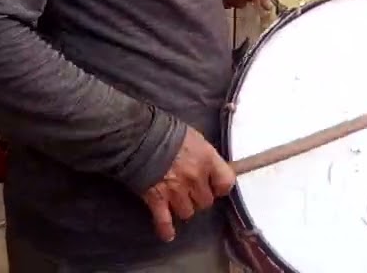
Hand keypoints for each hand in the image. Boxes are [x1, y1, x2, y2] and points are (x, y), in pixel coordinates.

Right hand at [142, 127, 235, 241]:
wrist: (140, 136)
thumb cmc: (168, 132)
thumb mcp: (194, 138)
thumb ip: (204, 156)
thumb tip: (209, 167)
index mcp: (207, 160)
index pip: (226, 182)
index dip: (221, 187)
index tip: (216, 187)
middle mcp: (195, 178)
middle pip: (205, 202)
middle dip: (199, 198)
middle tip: (191, 192)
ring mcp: (176, 191)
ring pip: (188, 212)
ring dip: (183, 209)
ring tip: (177, 202)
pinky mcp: (157, 199)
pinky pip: (164, 221)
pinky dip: (166, 229)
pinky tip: (168, 235)